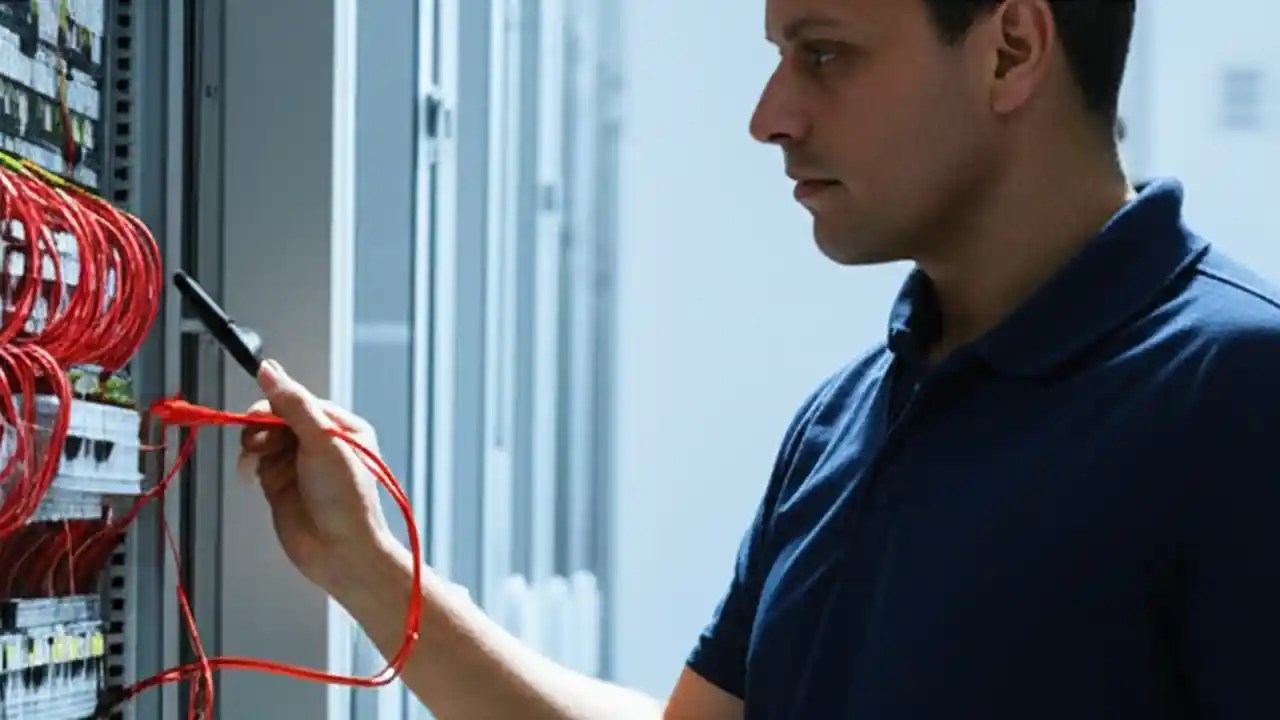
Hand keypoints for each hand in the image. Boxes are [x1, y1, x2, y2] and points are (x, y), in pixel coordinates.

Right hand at [238, 359, 393, 595]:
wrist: (341, 552)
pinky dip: (248, 464)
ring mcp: (299, 463)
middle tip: (258, 439)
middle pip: (276, 417)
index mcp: (340, 427)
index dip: (276, 403)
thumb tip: (268, 369)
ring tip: (255, 458)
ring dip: (253, 444)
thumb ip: (293, 404)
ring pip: (263, 437)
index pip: (298, 400)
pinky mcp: (280, 484)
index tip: (261, 412)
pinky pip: (256, 462)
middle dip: (262, 425)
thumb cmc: (345, 498)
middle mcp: (320, 442)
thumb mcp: (321, 441)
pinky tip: (247, 473)